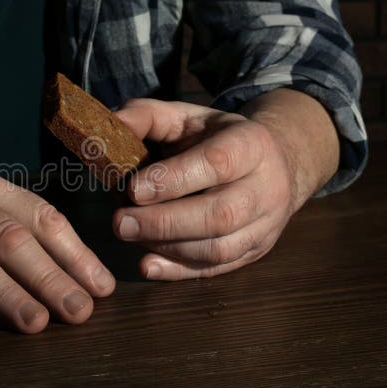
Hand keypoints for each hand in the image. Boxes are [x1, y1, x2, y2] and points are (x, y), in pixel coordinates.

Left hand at [111, 94, 323, 280]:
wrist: (275, 162)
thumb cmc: (218, 138)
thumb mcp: (187, 117)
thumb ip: (148, 116)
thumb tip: (112, 124)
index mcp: (251, 144)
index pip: (217, 163)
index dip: (173, 179)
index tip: (133, 190)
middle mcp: (266, 186)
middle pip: (220, 214)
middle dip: (164, 222)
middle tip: (120, 222)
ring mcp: (265, 224)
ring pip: (218, 249)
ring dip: (167, 247)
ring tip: (131, 235)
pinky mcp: (255, 251)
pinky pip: (217, 269)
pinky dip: (178, 271)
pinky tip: (148, 265)